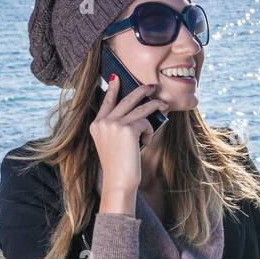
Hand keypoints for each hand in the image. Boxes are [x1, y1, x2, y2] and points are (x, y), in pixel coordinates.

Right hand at [89, 76, 165, 193]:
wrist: (118, 181)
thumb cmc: (119, 166)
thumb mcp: (113, 143)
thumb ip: (118, 127)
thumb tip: (137, 113)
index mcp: (96, 125)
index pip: (106, 102)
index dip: (112, 89)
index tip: (115, 78)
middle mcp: (103, 121)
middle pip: (125, 99)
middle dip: (141, 91)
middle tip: (151, 87)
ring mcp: (114, 124)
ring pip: (139, 108)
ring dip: (154, 105)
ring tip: (163, 105)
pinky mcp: (127, 129)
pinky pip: (145, 122)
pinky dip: (149, 132)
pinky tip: (145, 142)